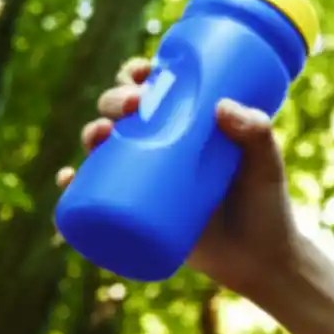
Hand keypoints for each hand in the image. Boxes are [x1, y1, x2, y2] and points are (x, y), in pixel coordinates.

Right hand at [56, 57, 301, 294]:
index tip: (145, 72)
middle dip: (115, 100)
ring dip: (91, 132)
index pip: (160, 91)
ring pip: (106, 148)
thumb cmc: (267, 205)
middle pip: (127, 114)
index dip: (141, 75)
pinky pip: (96, 198)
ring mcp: (148, 182)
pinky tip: (67, 178)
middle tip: (133, 105)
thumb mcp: (265, 166)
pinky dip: (74, 187)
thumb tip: (221, 105)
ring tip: (100, 135)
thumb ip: (257, 134)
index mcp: (192, 126)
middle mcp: (164, 149)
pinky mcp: (138, 215)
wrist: (260, 261)